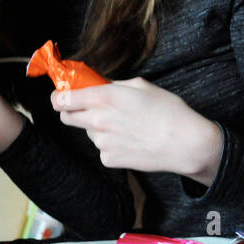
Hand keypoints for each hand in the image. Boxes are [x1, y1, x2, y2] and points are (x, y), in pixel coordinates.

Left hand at [51, 78, 223, 184]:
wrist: (186, 144)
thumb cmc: (169, 111)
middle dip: (71, 111)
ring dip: (97, 128)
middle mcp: (98, 120)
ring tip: (125, 126)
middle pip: (66, 117)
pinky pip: (102, 149)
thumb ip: (113, 84)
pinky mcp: (109, 159)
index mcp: (104, 97)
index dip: (58, 97)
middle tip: (85, 109)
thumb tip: (97, 84)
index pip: (62, 99)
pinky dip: (111, 145)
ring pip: (88, 133)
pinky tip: (130, 141)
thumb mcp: (141, 86)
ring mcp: (102, 142)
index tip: (60, 96)